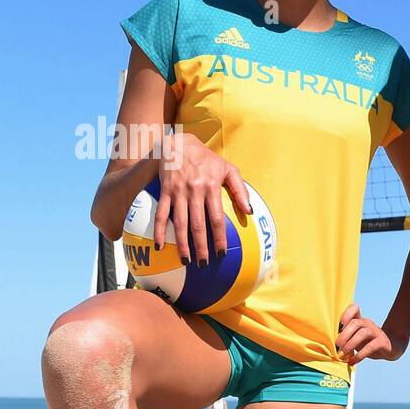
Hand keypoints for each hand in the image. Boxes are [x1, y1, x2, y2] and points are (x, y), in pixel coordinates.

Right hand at [154, 135, 251, 265]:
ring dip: (182, 244)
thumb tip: (250, 212)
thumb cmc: (208, 160)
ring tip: (185, 261)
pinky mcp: (165, 192)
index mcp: (212, 187)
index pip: (217, 218)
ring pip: (180, 223)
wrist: (179, 144)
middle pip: (198, 225)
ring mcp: (178, 192)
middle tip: (204, 264)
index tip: (222, 253)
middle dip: (201, 247)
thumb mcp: (228, 169)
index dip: (220, 237)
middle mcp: (195, 191)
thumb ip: (240, 190)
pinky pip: (161, 214)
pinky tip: (160, 246)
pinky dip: (159, 231)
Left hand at [337, 304, 403, 363]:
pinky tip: (353, 362)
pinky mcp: (382, 342)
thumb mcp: (357, 340)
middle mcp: (368, 324)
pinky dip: (359, 355)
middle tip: (337, 346)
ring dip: (351, 343)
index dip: (345, 314)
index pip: (354, 309)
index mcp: (361, 321)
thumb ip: (347, 339)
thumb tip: (333, 347)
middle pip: (355, 323)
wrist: (392, 348)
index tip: (338, 327)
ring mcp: (376, 332)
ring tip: (344, 353)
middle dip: (344, 334)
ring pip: (363, 333)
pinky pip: (370, 347)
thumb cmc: (369, 344)